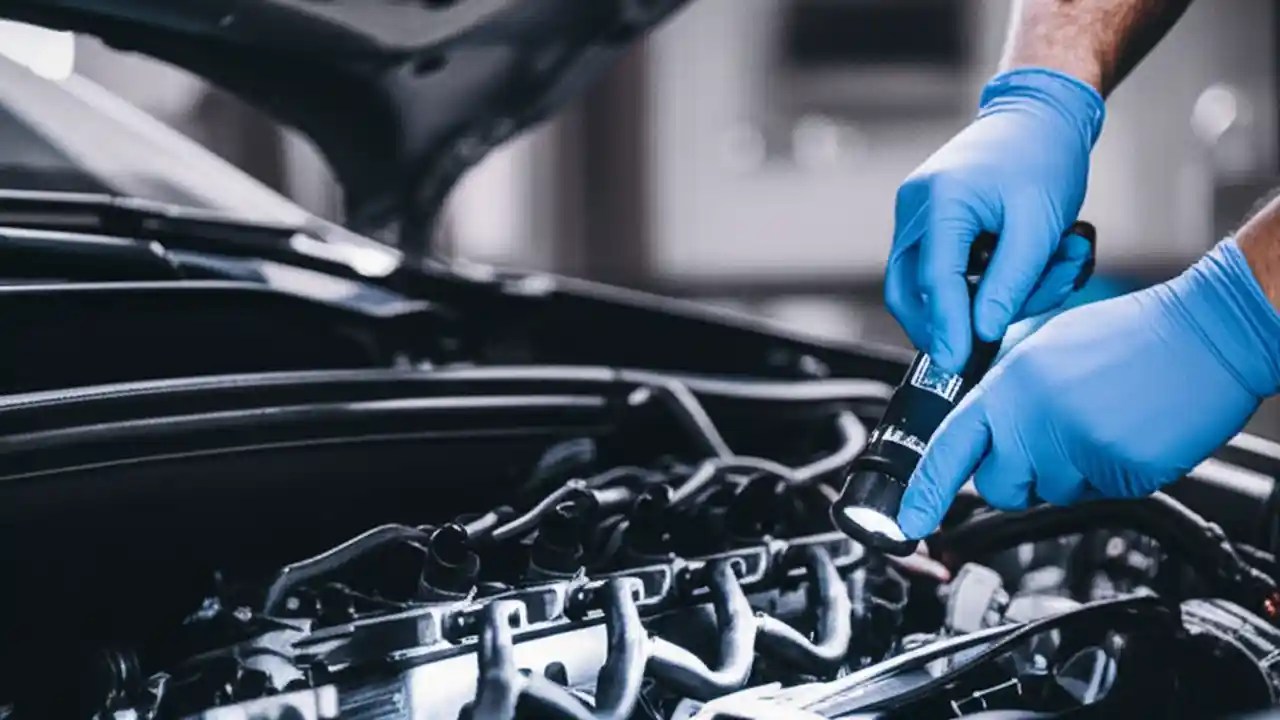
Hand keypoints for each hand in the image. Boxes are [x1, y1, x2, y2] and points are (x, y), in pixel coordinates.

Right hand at [886, 68, 1104, 372]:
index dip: (947, 328)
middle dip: (941, 325)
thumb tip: (980, 332)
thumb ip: (1009, 283)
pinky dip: (975, 280)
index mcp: (942, 201)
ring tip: (1043, 273)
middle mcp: (915, 208)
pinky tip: (1018, 265)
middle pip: (906, 290)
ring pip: (923, 284)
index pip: (935, 281)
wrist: (1039, 114)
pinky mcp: (927, 221)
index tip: (958, 364)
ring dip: (973, 299)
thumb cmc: (1044, 159)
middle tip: (975, 350)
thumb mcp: (1041, 226)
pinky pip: (938, 267)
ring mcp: (916, 214)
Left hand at [896, 238, 1279, 538]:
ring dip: (1070, 472)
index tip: (909, 522)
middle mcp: (1034, 418)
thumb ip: (1006, 392)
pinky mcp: (1118, 471)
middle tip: (1051, 440)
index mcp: (1008, 385)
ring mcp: (1076, 447)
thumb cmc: (1126, 338)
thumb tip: (982, 429)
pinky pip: (1099, 494)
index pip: (951, 447)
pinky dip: (1108, 475)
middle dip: (1018, 477)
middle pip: (1000, 487)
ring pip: (1052, 492)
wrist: (1202, 335)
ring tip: (1097, 423)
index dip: (926, 491)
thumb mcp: (1043, 348)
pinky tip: (1121, 434)